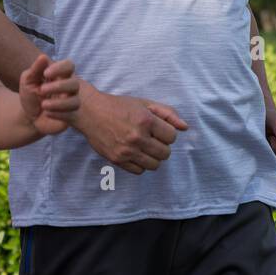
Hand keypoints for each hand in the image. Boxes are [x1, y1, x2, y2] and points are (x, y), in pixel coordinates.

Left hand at [18, 53, 79, 135]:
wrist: (28, 117)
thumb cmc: (31, 95)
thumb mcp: (28, 80)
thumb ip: (36, 69)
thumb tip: (43, 56)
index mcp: (60, 75)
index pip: (69, 65)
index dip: (60, 68)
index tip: (45, 73)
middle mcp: (68, 88)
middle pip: (75, 83)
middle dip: (59, 86)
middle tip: (42, 90)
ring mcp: (70, 103)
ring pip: (75, 101)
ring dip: (58, 103)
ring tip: (43, 105)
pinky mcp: (69, 117)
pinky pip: (70, 115)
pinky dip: (58, 113)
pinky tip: (47, 113)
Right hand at [72, 84, 189, 174]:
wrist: (90, 112)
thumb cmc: (119, 106)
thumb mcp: (144, 103)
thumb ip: (167, 113)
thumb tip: (185, 127)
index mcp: (146, 121)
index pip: (172, 137)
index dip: (168, 133)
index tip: (159, 130)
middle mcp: (137, 137)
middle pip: (165, 153)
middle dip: (162, 146)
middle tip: (152, 139)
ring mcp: (126, 150)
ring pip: (154, 165)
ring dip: (153, 157)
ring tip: (145, 147)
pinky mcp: (117, 160)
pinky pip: (139, 171)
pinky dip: (140, 164)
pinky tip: (135, 154)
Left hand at [266, 110, 275, 180]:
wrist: (260, 124)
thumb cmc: (264, 117)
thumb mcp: (269, 115)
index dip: (275, 146)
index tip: (270, 137)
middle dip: (272, 155)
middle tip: (266, 144)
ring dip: (270, 162)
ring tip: (267, 149)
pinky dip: (270, 170)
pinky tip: (267, 158)